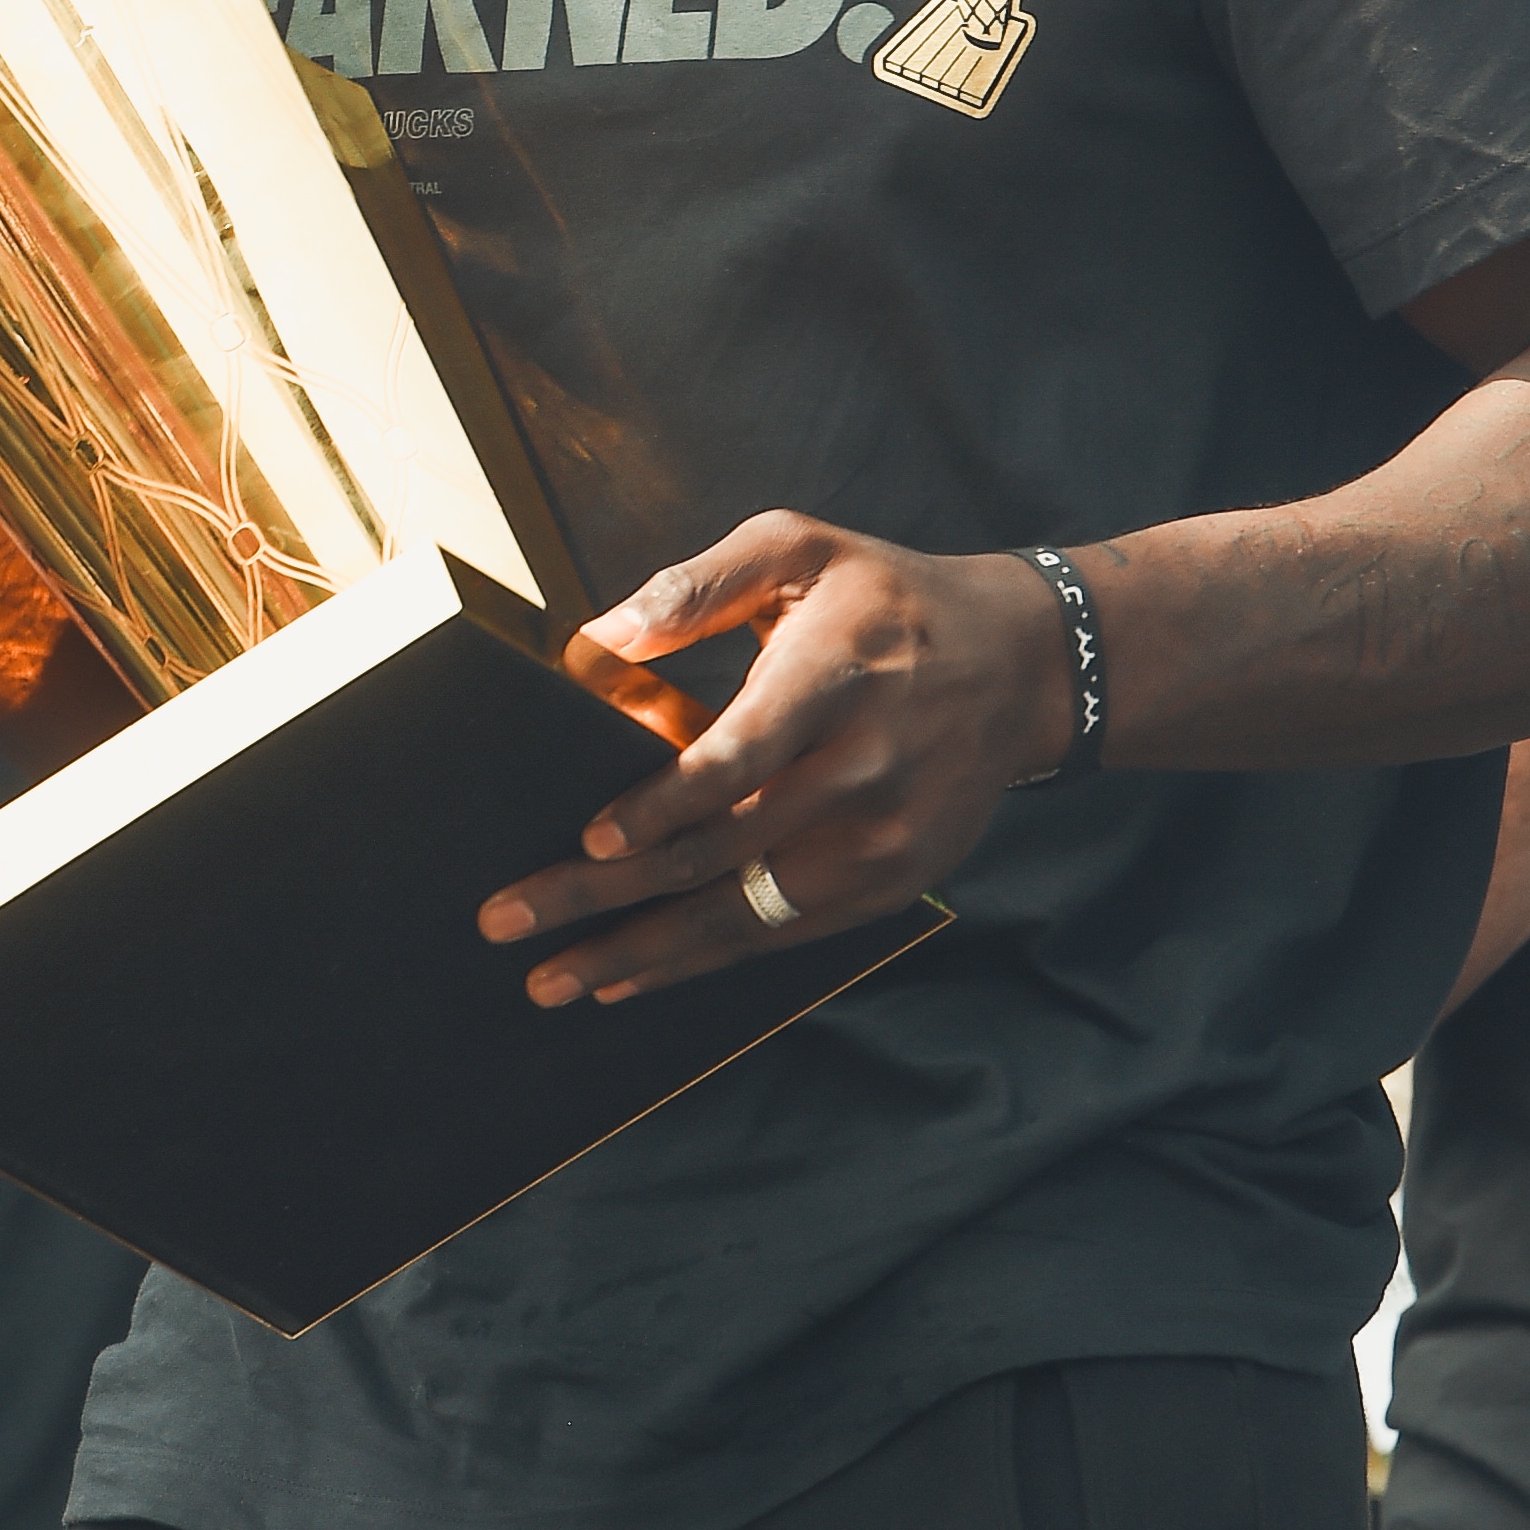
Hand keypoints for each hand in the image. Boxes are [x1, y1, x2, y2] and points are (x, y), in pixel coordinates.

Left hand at [473, 510, 1073, 1007]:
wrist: (1023, 665)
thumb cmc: (887, 597)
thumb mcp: (801, 549)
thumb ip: (699, 585)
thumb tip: (601, 639)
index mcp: (833, 679)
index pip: (740, 759)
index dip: (663, 808)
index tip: (591, 842)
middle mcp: (860, 770)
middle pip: (718, 852)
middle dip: (603, 897)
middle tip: (507, 922)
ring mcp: (879, 841)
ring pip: (744, 914)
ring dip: (639, 954)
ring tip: (552, 981)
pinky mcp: (889, 885)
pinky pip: (781, 935)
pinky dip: (702, 962)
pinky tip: (630, 976)